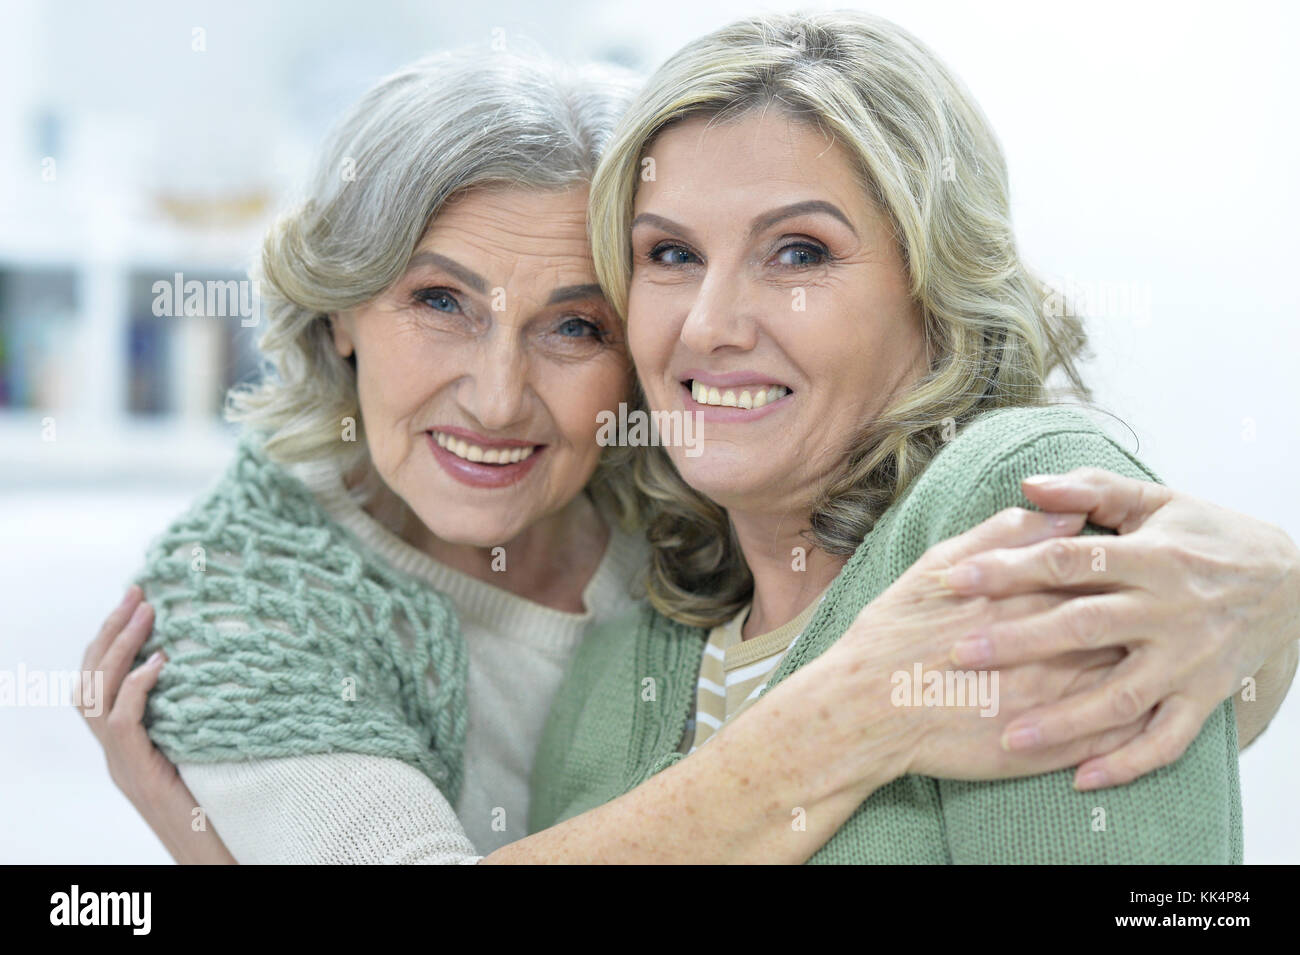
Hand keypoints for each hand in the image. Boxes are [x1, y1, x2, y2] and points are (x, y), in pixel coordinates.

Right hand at [79, 586, 235, 863]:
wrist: (214, 858)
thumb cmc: (224, 806)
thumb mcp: (209, 748)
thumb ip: (204, 715)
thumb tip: (235, 668)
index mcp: (128, 744)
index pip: (102, 682)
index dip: (113, 640)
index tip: (139, 599)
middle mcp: (115, 753)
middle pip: (89, 681)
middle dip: (109, 632)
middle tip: (137, 592)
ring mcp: (121, 765)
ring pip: (95, 696)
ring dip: (117, 649)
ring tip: (145, 612)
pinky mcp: (137, 776)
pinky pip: (121, 725)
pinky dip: (136, 689)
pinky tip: (161, 664)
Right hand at [799, 507, 1147, 799]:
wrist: (866, 710)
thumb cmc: (895, 634)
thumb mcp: (939, 567)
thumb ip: (1004, 536)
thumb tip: (1064, 512)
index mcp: (1029, 598)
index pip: (1101, 575)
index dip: (1123, 566)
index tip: (1132, 560)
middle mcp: (1052, 648)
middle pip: (1124, 625)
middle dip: (1146, 614)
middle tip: (1155, 604)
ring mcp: (1056, 702)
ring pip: (1130, 680)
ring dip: (1150, 667)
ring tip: (1154, 653)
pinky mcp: (1051, 746)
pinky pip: (1114, 735)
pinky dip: (1136, 721)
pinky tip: (1142, 707)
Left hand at [941, 468, 1299, 788]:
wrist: (1293, 583)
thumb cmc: (1208, 536)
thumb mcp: (1154, 501)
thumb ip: (1090, 490)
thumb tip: (1029, 486)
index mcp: (1150, 557)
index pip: (1068, 561)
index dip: (1009, 568)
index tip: (955, 579)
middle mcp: (1168, 611)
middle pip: (1083, 628)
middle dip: (1018, 642)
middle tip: (959, 655)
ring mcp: (1187, 661)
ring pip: (1120, 697)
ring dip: (1064, 720)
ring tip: (1008, 736)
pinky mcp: (1204, 698)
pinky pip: (1166, 740)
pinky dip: (1126, 763)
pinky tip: (1079, 777)